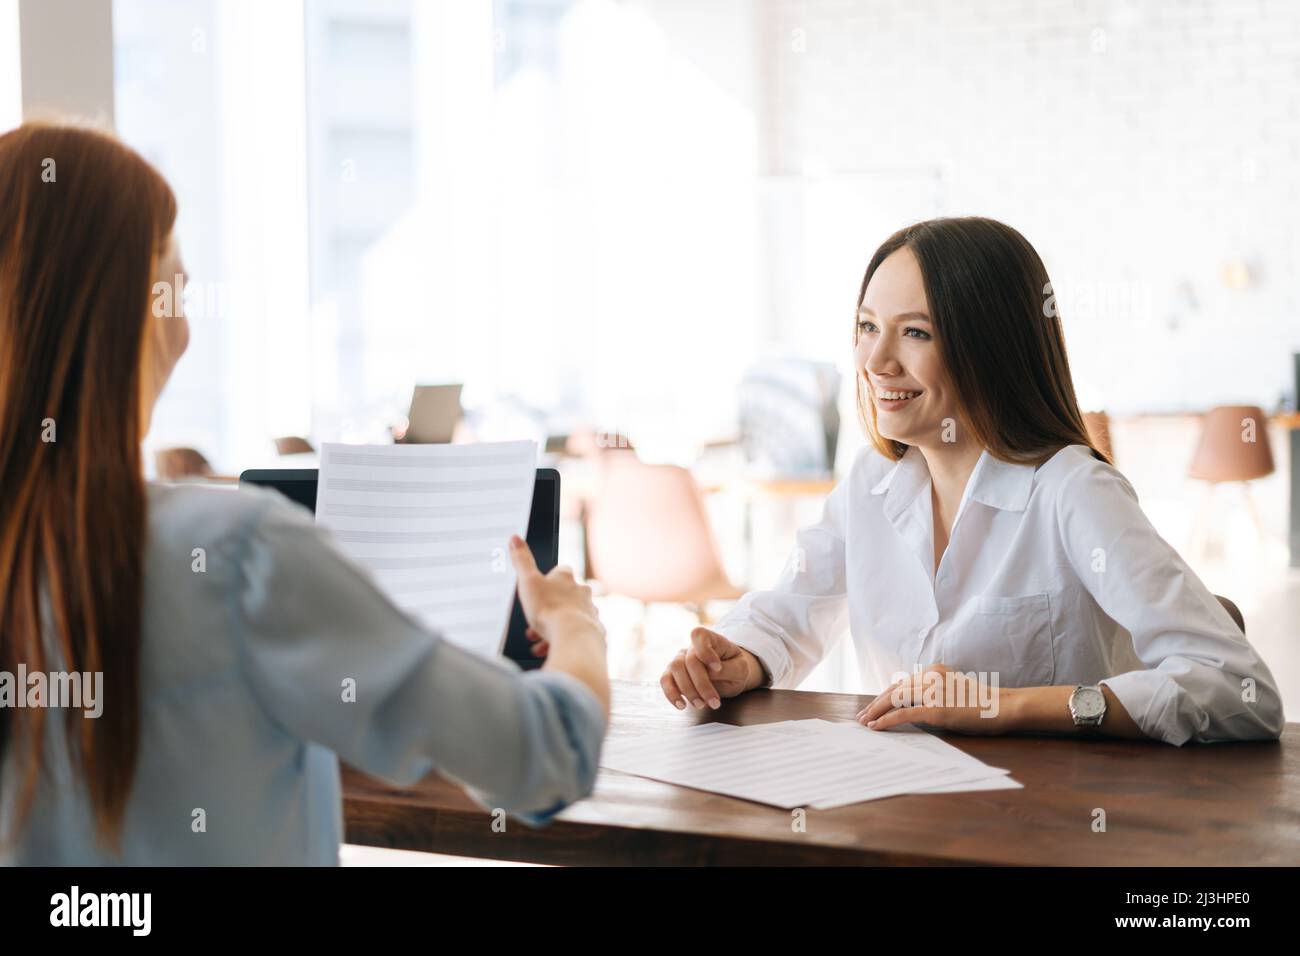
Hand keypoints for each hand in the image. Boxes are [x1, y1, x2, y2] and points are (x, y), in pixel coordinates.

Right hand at [509, 535, 602, 655]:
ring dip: (552, 628)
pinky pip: (574, 635)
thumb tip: (515, 538)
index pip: (557, 572)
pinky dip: (561, 641)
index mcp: (566, 578)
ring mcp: (589, 611)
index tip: (534, 593)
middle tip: (533, 621)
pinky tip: (548, 649)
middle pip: (561, 597)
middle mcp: (581, 592)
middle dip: (545, 610)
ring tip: (537, 639)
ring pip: (567, 618)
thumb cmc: (550, 609)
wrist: (573, 638)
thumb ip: (521, 560)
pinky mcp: (593, 630)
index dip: (544, 583)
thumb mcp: (528, 582)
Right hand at [660, 627, 761, 710]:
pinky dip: (671, 693)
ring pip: (675, 669)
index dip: (705, 651)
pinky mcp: (673, 674)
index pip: (699, 635)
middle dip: (702, 684)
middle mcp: (692, 648)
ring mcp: (680, 660)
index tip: (717, 667)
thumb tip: (710, 673)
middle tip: (714, 702)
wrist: (730, 677)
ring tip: (701, 705)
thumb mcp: (741, 669)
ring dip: (688, 690)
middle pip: (690, 660)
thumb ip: (728, 669)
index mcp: (710, 640)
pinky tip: (682, 705)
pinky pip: (665, 680)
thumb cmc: (735, 668)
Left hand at [856, 663, 1007, 733]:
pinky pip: (903, 714)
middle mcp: (930, 677)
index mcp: (934, 671)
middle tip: (862, 716)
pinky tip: (876, 726)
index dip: (884, 696)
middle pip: (894, 690)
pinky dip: (886, 720)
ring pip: (895, 700)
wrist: (1004, 706)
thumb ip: (935, 691)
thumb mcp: (954, 688)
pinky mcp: (936, 709)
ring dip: (876, 712)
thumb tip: (912, 705)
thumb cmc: (982, 703)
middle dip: (875, 703)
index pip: (902, 684)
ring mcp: (933, 692)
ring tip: (865, 723)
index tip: (873, 706)